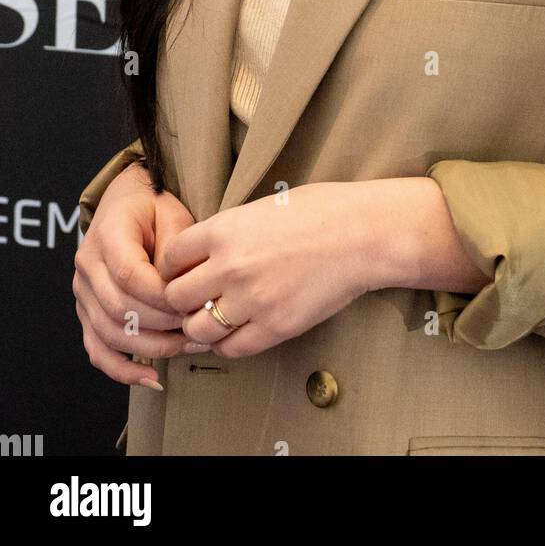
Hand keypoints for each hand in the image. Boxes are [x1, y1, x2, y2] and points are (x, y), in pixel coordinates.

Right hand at [73, 162, 196, 387]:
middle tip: (199, 328)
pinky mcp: (86, 312)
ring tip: (186, 347)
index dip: (162, 297)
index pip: (130, 275)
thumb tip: (184, 293)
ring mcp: (83, 292)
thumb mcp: (173, 215)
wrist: (126, 202)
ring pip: (110, 333)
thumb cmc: (154, 208)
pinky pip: (97, 349)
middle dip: (163, 324)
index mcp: (108, 235)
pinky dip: (122, 369)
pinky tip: (150, 378)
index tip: (192, 305)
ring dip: (150, 347)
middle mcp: (87, 266)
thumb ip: (176, 252)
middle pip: (120, 308)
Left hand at [157, 182, 387, 357]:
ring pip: (198, 330)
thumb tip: (205, 253)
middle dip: (181, 299)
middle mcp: (230, 267)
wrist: (363, 234)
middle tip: (195, 299)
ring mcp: (252, 301)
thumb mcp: (262, 208)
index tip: (183, 271)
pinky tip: (238, 331)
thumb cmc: (320, 211)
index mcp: (224, 230)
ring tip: (216, 318)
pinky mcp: (275, 327)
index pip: (170, 258)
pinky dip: (228, 343)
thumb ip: (229, 232)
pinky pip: (232, 348)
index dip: (172, 267)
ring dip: (201, 326)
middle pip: (176, 297)